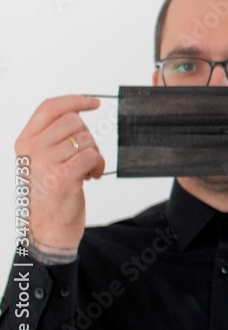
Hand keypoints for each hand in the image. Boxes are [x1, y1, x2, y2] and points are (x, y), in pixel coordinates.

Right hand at [14, 96, 104, 259]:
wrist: (47, 229)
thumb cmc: (48, 194)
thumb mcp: (41, 160)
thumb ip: (52, 137)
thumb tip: (77, 112)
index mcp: (25, 142)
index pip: (49, 107)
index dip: (74, 100)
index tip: (93, 102)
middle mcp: (32, 150)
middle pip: (74, 121)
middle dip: (88, 136)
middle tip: (86, 155)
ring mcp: (46, 163)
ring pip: (86, 139)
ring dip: (95, 153)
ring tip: (87, 170)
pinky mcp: (63, 177)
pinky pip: (92, 155)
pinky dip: (99, 165)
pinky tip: (92, 176)